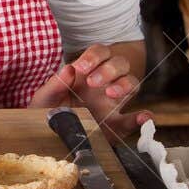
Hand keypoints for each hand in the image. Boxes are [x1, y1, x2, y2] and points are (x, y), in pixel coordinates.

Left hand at [30, 42, 150, 136]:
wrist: (48, 136)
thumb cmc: (47, 110)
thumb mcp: (45, 97)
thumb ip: (56, 83)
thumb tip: (69, 68)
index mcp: (86, 72)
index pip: (100, 53)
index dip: (94, 56)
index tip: (80, 68)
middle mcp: (103, 83)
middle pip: (120, 64)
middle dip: (109, 69)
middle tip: (92, 82)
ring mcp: (112, 103)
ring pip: (132, 83)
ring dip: (125, 85)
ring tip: (111, 94)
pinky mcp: (116, 125)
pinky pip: (133, 119)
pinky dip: (142, 117)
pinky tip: (144, 117)